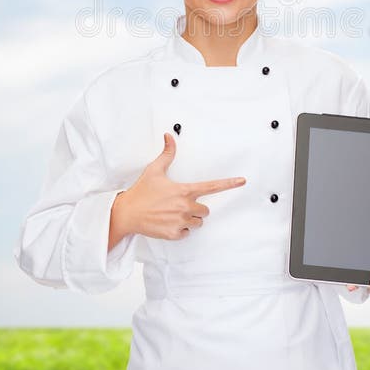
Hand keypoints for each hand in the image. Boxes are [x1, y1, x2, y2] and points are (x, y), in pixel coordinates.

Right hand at [116, 132, 246, 241]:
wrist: (127, 213)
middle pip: (205, 210)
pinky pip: (187, 233)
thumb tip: (169, 136)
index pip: (212, 187)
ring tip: (173, 214)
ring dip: (190, 219)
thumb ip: (167, 154)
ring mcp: (181, 222)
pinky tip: (168, 223)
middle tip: (179, 204)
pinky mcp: (174, 234)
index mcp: (184, 190)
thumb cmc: (141, 192)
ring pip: (198, 222)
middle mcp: (185, 206)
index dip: (229, 183)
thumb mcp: (154, 170)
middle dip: (196, 207)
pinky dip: (180, 230)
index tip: (242, 181)